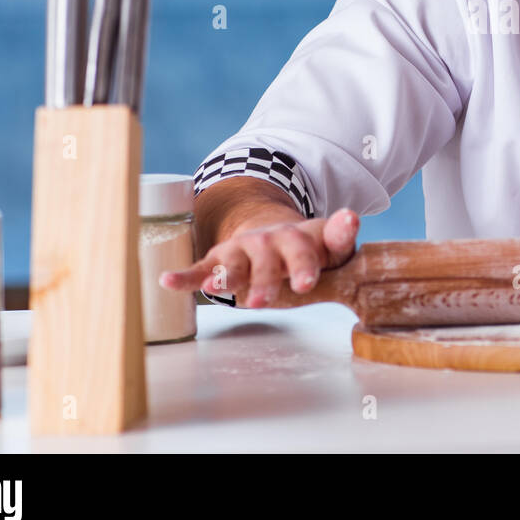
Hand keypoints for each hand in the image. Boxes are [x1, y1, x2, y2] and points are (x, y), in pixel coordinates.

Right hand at [161, 207, 360, 307]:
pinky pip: (200, 269)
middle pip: (266, 261)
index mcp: (298, 239)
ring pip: (233, 264)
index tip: (305, 282)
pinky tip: (168, 281)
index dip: (303, 266)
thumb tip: (351, 217)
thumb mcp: (329, 245)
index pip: (304, 251)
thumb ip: (340, 236)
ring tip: (218, 289)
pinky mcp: (219, 260)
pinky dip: (184, 276)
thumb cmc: (306, 247)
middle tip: (262, 302)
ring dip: (226, 277)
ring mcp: (242, 250)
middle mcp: (268, 241)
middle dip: (263, 281)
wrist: (273, 231)